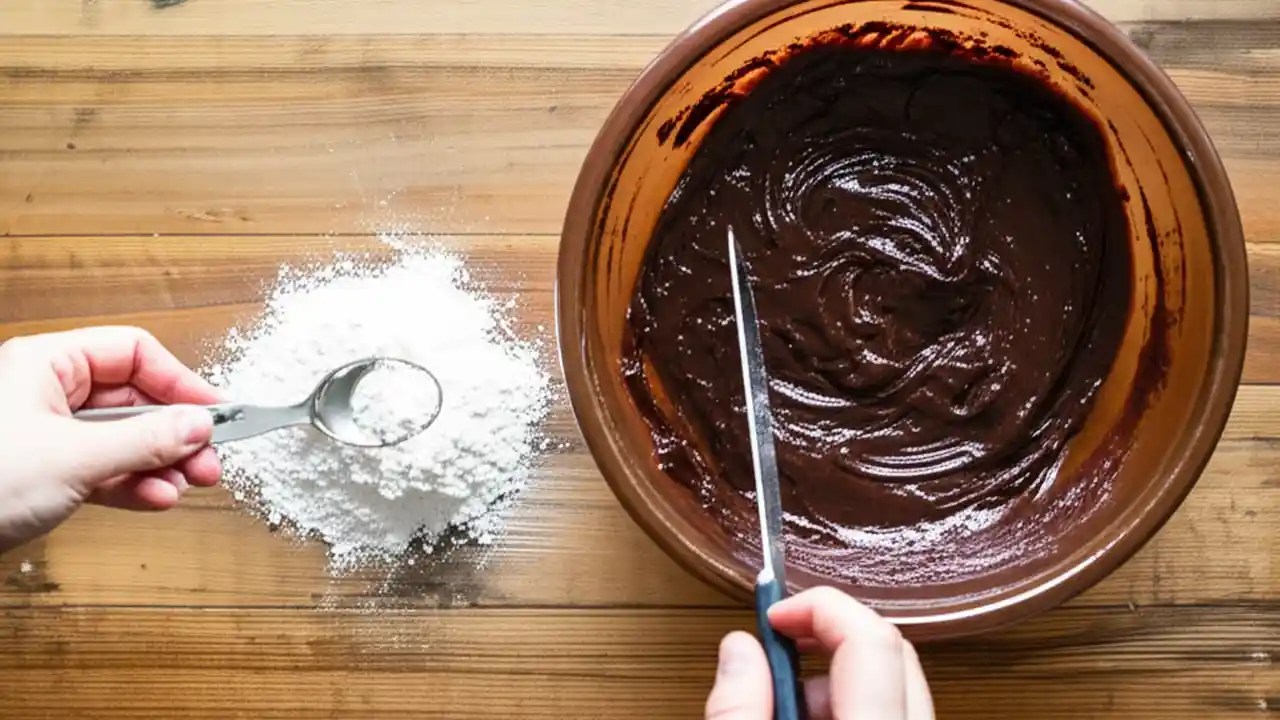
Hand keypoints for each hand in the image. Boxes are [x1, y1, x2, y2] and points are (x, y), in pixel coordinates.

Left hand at [0, 327, 221, 550]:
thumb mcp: (73, 459)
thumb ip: (145, 441)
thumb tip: (199, 425)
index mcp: (47, 364)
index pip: (133, 354)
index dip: (180, 382)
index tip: (215, 412)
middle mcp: (47, 393)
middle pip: (133, 400)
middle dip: (176, 432)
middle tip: (209, 459)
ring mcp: (46, 435)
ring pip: (123, 440)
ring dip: (161, 464)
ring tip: (188, 484)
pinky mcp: (45, 474)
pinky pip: (104, 470)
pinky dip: (134, 485)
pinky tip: (157, 498)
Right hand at [705, 587, 934, 719]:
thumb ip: (739, 711)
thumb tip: (740, 648)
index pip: (870, 638)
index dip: (817, 609)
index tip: (772, 617)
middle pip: (893, 652)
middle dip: (828, 638)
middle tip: (776, 650)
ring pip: (896, 686)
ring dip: (835, 680)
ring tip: (782, 707)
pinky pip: (895, 714)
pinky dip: (853, 705)